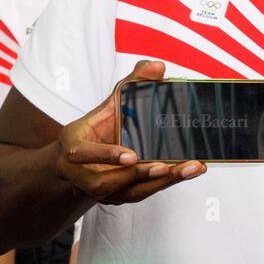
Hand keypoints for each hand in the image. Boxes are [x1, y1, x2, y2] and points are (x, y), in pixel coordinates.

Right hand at [55, 60, 204, 204]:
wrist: (83, 158)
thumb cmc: (98, 127)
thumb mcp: (109, 104)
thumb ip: (132, 84)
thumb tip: (157, 66)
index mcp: (73, 149)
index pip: (84, 154)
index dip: (107, 156)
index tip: (131, 154)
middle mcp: (83, 175)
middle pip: (108, 182)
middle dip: (139, 175)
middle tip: (166, 166)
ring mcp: (102, 191)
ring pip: (130, 192)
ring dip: (161, 182)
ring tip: (190, 168)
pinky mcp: (120, 197)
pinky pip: (144, 193)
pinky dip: (167, 182)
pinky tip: (190, 170)